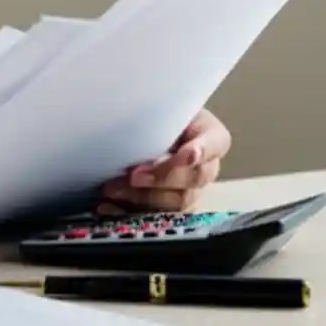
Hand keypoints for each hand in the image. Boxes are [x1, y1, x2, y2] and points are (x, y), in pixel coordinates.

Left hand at [99, 109, 231, 213]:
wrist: (136, 133)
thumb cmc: (152, 115)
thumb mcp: (159, 108)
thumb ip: (157, 115)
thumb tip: (137, 112)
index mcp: (210, 135)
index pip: (216, 143)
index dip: (203, 150)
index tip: (187, 154)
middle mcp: (205, 166)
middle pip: (196, 178)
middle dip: (163, 177)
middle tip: (134, 174)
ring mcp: (190, 191)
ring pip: (178, 202)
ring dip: (144, 197)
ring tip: (114, 188)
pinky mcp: (169, 209)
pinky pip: (157, 218)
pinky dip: (130, 212)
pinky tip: (109, 206)